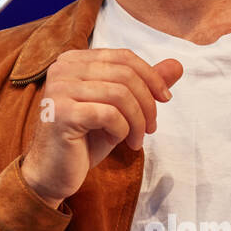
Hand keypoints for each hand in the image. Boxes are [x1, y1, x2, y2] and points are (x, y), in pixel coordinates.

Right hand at [21, 47, 183, 206]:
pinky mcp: (61, 113)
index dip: (151, 77)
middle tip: (151, 129)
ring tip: (136, 141)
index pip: (123, 56)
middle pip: (125, 74)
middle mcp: (62, 68)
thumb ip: (143, 86)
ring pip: (120, 94)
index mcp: (74, 61)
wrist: (53, 174)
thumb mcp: (118, 110)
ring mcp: (59, 89)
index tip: (165, 100)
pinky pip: (109, 115)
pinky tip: (117, 142)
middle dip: (147, 103)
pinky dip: (122, 131)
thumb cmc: (84, 141)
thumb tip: (177, 65)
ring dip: (137, 121)